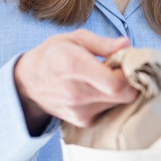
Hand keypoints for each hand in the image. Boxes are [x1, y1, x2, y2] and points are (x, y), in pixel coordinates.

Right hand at [14, 30, 137, 134]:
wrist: (28, 83)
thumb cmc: (53, 55)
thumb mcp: (74, 38)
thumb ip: (102, 43)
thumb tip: (127, 45)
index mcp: (72, 66)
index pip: (115, 82)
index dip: (131, 73)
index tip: (131, 62)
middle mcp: (75, 92)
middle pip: (124, 95)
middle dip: (133, 82)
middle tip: (128, 70)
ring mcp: (79, 110)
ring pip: (120, 104)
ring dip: (123, 91)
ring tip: (112, 77)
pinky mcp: (82, 121)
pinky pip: (110, 111)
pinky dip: (112, 100)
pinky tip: (102, 89)